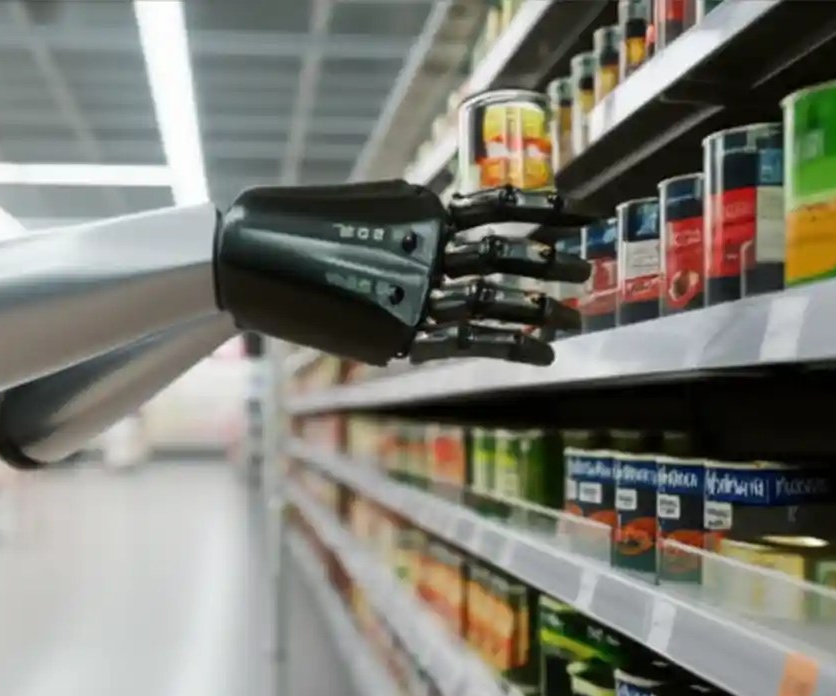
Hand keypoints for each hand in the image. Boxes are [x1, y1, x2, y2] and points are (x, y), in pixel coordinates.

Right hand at [216, 181, 592, 366]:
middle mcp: (423, 247)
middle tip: (584, 270)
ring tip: (572, 316)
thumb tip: (446, 228)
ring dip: (537, 307)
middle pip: (504, 252)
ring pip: (491, 297)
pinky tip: (541, 352)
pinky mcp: (398, 331)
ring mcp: (412, 289)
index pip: (498, 204)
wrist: (251, 258)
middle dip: (549, 262)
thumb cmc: (302, 230)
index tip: (583, 213)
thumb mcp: (368, 209)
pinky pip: (465, 338)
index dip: (546, 207)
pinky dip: (508, 344)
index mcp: (420, 210)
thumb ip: (412, 221)